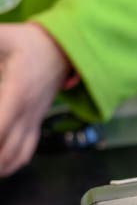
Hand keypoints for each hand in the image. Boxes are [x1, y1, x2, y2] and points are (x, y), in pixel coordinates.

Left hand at [0, 22, 70, 176]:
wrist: (62, 52)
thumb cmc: (30, 43)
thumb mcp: (4, 36)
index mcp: (16, 93)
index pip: (0, 127)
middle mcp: (27, 112)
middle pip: (6, 149)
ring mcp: (33, 120)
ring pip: (17, 155)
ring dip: (0, 167)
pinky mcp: (35, 123)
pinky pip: (26, 151)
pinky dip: (11, 164)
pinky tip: (0, 169)